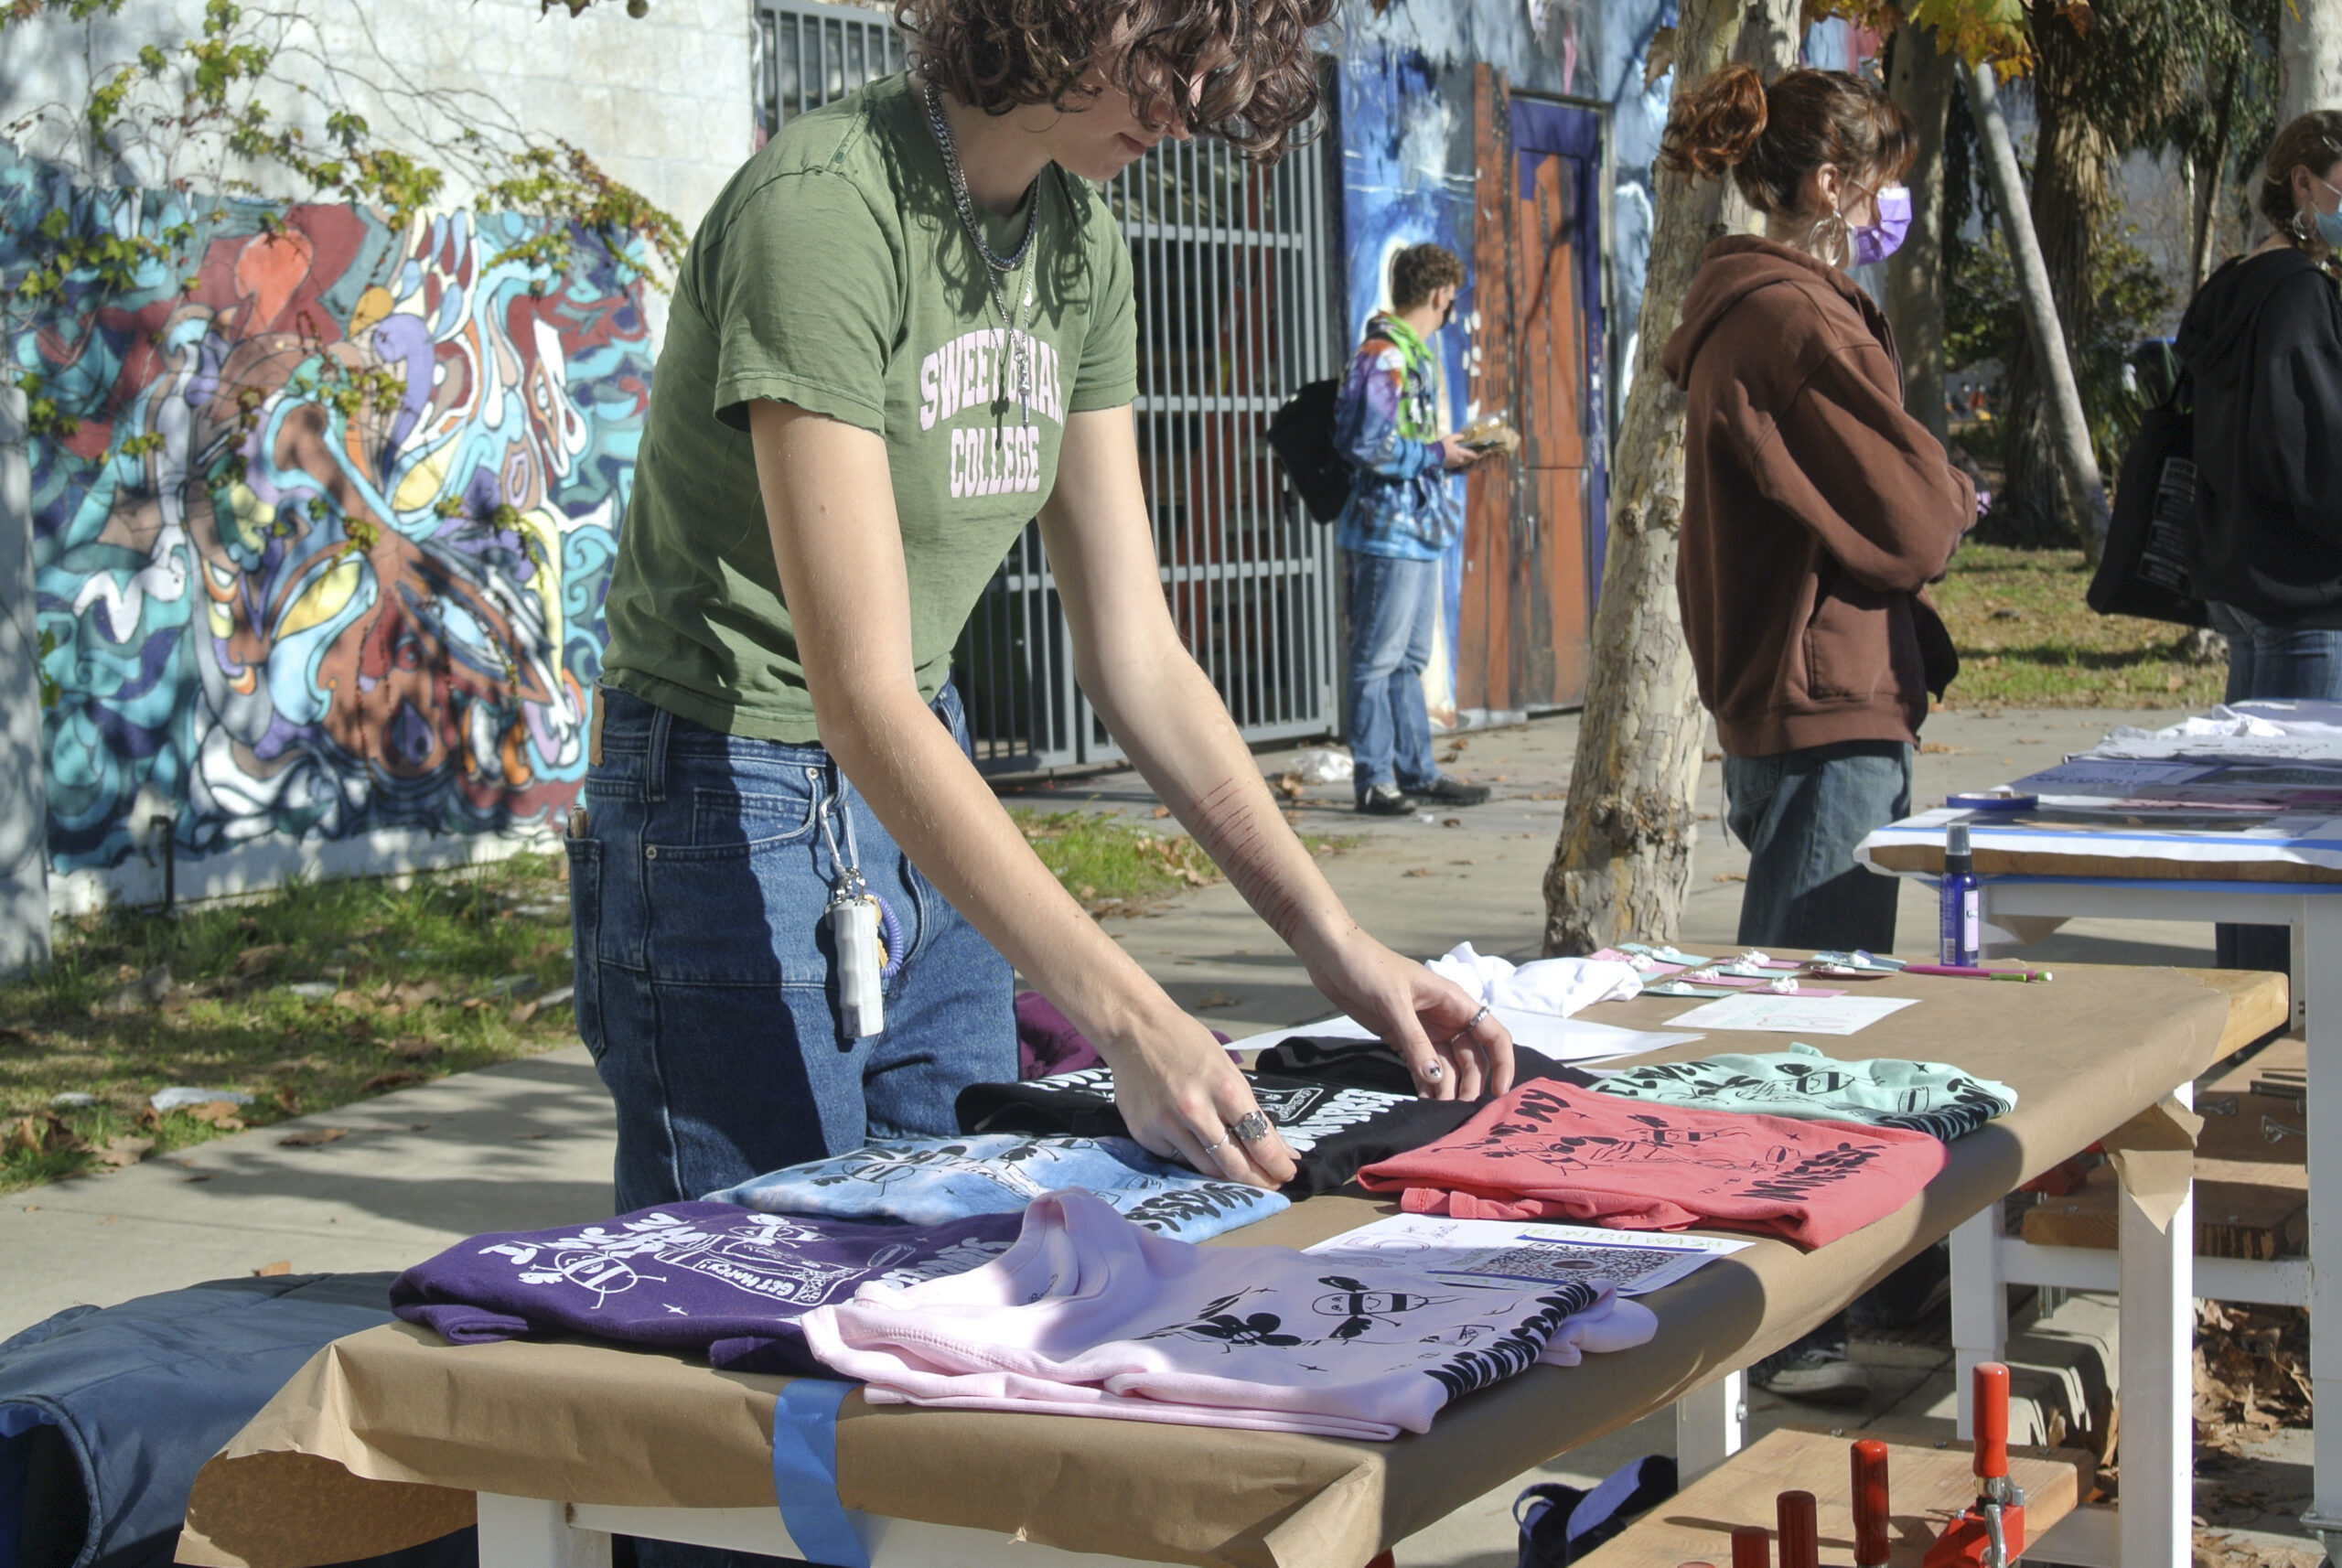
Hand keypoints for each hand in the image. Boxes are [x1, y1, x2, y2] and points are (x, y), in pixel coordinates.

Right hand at [1112, 1015, 1298, 1188]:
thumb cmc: (1186, 1043)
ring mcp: (1166, 1123)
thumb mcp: (1227, 1069)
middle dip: (1258, 1180)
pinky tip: (1200, 1147)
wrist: (1134, 1029)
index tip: (1288, 1173)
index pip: (1258, 1139)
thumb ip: (1251, 1110)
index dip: (1276, 1164)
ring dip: (1229, 1175)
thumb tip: (1281, 1148)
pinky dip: (1193, 1156)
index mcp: (1223, 1087)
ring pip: (1206, 1168)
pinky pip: (1178, 1157)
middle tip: (1270, 1185)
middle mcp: (1194, 1109)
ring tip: (1243, 1173)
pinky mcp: (1145, 1133)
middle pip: (1233, 1164)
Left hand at [1299, 928, 1514, 1099]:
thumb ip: (1415, 1041)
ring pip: (1445, 1065)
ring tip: (1439, 1113)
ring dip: (1445, 1088)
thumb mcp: (1394, 1002)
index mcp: (1453, 1001)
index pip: (1492, 1034)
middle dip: (1469, 1084)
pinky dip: (1423, 1084)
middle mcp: (1444, 1018)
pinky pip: (1419, 1066)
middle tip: (1458, 1111)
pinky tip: (1422, 1103)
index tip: (1499, 1092)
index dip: (1502, 1063)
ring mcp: (1422, 1029)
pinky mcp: (1400, 1038)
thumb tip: (1436, 1078)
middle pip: (1470, 1057)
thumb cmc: (1368, 966)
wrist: (1331, 955)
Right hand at [1439, 436, 1481, 470]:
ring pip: (1458, 461)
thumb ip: (1458, 437)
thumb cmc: (1442, 446)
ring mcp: (1453, 464)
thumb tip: (1463, 436)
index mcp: (1461, 452)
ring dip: (1457, 458)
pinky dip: (1452, 461)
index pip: (1471, 454)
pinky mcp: (1448, 466)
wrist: (1432, 455)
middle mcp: (1459, 459)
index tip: (1479, 455)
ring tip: (1452, 454)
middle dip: (1464, 455)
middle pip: (1464, 458)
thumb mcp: (1450, 438)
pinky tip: (1448, 457)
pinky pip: (1453, 464)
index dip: (1475, 454)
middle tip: (1460, 451)